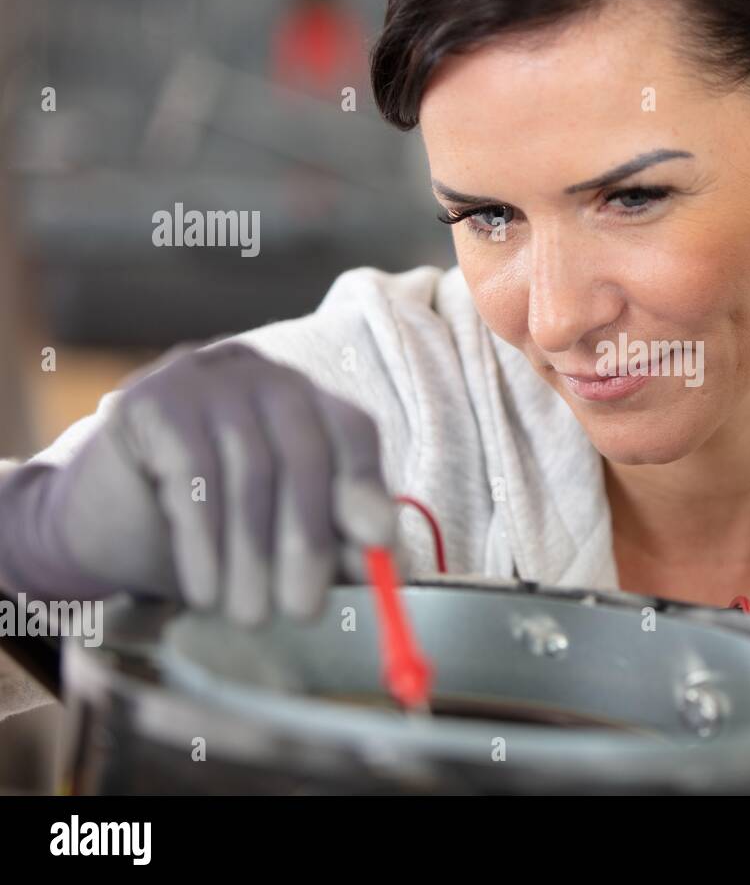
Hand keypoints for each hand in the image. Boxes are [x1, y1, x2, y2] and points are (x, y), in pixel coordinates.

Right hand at [1, 343, 394, 624]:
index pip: (352, 432)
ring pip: (248, 470)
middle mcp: (266, 380)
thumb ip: (340, 543)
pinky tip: (204, 591)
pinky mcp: (153, 401)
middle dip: (307, 541)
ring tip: (251, 617)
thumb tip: (392, 565)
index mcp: (310, 406)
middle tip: (304, 612)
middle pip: (303, 454)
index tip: (379, 541)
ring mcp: (208, 382)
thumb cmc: (216, 530)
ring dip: (252, 554)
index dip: (365, 485)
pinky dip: (203, 542)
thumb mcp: (283, 538)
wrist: (108, 520)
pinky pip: (192, 474)